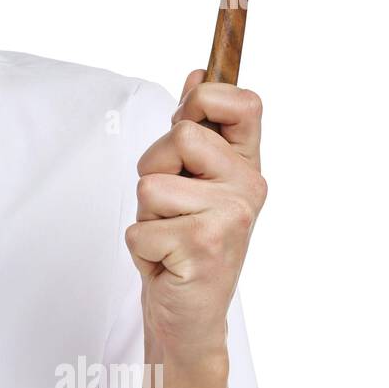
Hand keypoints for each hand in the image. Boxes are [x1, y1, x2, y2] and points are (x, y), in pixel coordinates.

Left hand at [126, 72, 267, 362]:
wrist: (188, 314)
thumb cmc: (184, 244)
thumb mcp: (191, 182)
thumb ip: (196, 130)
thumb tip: (199, 72)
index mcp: (247, 166)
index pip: (243, 103)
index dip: (204, 101)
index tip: (187, 124)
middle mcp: (249, 187)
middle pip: (180, 136)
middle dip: (154, 169)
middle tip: (168, 207)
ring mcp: (231, 217)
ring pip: (151, 183)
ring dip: (145, 213)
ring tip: (167, 236)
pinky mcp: (204, 246)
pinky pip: (139, 226)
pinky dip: (139, 247)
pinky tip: (166, 262)